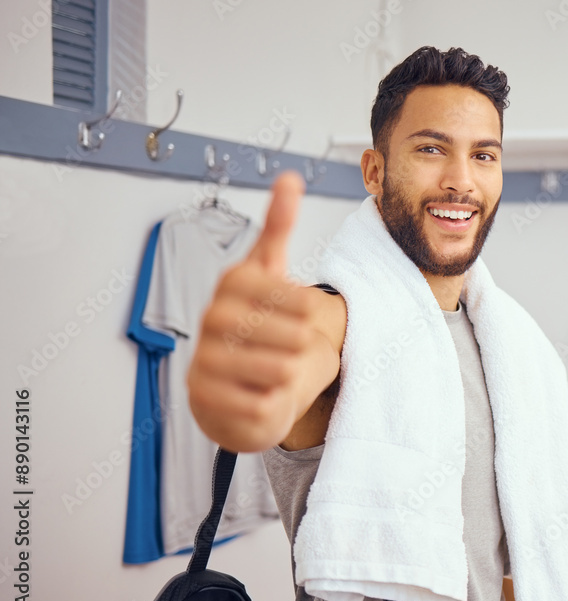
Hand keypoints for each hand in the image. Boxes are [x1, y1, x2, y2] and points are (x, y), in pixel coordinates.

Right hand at [187, 171, 324, 452]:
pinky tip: (262, 394)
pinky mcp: (205, 400)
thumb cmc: (259, 326)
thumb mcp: (269, 272)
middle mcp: (212, 318)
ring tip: (280, 370)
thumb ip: (279, 227)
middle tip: (292, 349)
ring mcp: (204, 360)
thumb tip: (290, 177)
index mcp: (233, 283)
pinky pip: (265, 405)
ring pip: (282, 372)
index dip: (312, 314)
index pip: (300, 299)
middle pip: (295, 338)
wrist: (233, 384)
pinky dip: (274, 404)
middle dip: (303, 349)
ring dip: (291, 377)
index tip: (305, 316)